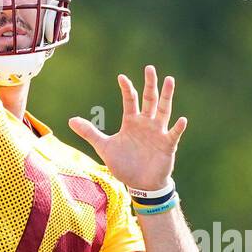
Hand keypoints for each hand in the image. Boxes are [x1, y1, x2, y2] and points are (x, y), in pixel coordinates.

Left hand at [68, 65, 187, 191]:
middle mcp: (146, 124)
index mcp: (131, 122)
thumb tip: (70, 121)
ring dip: (167, 96)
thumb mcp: (104, 147)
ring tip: (169, 80)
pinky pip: (173, 134)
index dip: (126, 89)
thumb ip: (90, 133)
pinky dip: (178, 127)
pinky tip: (182, 120)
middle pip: (149, 99)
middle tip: (149, 68)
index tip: (121, 77)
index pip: (130, 100)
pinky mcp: (167, 145)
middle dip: (150, 84)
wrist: (140, 184)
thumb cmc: (124, 164)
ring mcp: (158, 133)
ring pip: (163, 111)